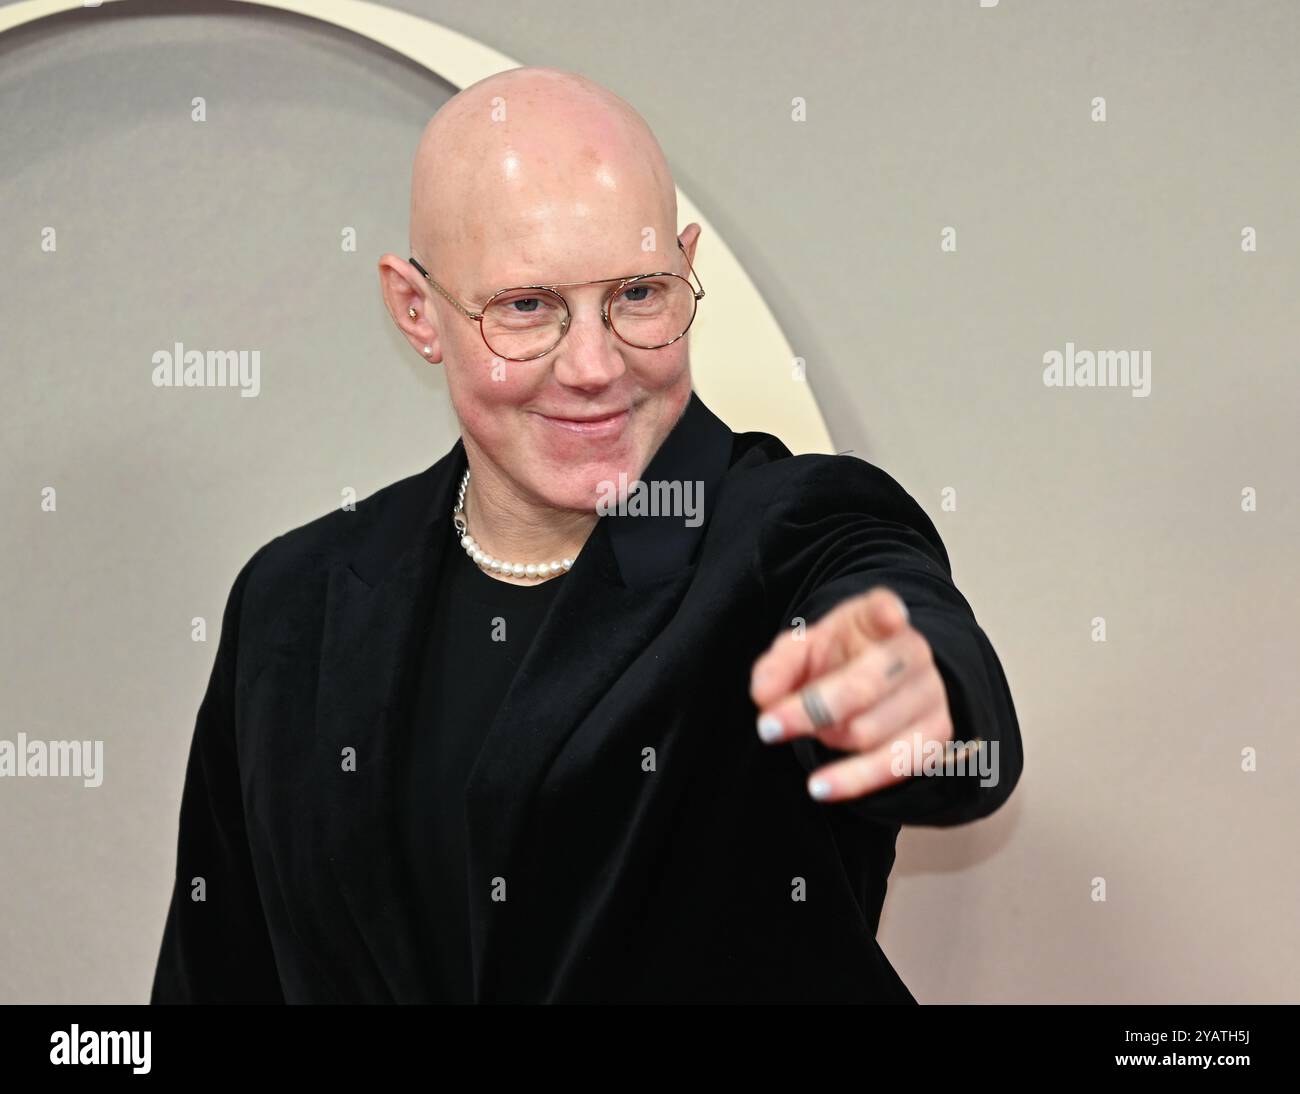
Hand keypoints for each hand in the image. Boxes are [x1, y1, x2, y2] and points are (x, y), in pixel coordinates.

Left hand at [749, 586, 955, 802]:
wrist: (878, 685)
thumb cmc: (835, 662)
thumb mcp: (802, 651)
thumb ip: (779, 665)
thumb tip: (763, 695)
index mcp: (877, 619)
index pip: (884, 610)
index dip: (888, 613)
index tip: (890, 617)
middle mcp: (912, 652)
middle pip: (863, 686)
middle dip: (811, 710)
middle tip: (766, 726)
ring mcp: (931, 693)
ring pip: (869, 731)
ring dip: (827, 738)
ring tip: (813, 734)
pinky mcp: (937, 734)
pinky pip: (894, 766)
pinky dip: (852, 780)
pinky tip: (819, 787)